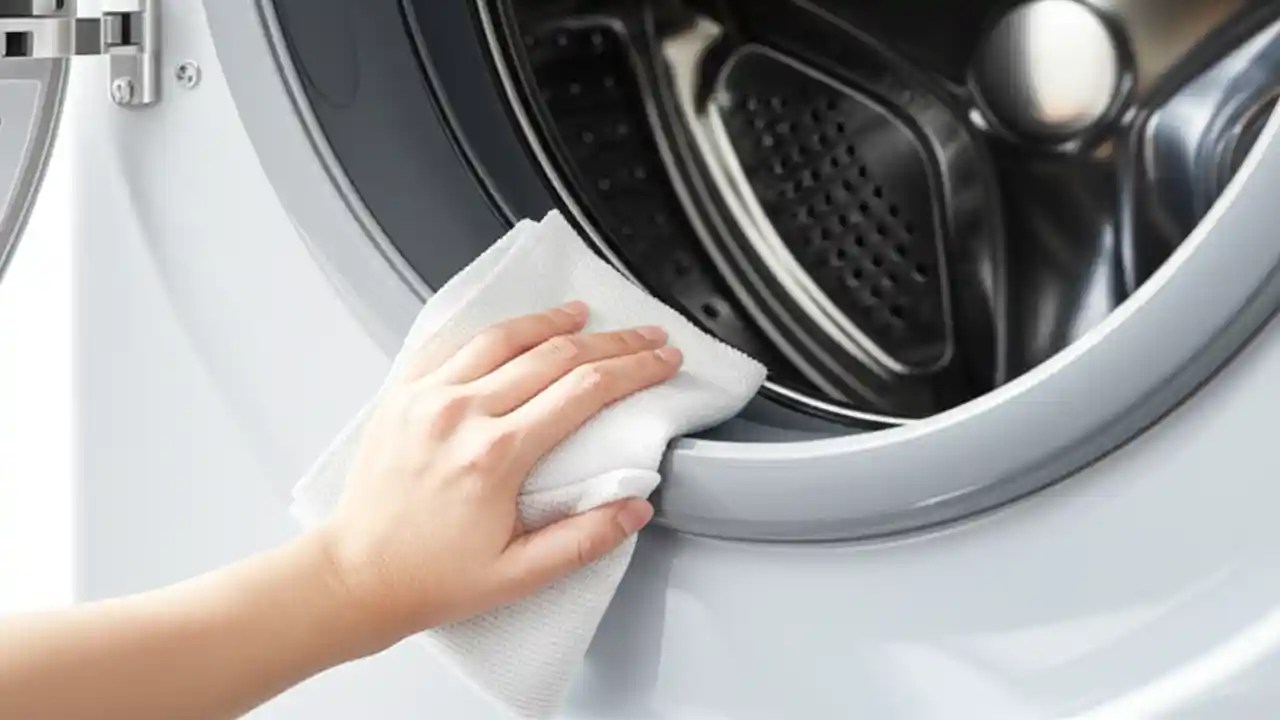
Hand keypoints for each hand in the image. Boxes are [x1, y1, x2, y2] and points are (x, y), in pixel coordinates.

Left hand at [313, 302, 681, 652]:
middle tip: (645, 335)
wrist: (354, 576)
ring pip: (502, 336)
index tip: (662, 360)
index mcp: (496, 455)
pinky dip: (488, 329)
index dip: (634, 369)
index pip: (585, 389)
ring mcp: (427, 397)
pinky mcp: (401, 395)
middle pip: (555, 354)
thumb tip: (635, 507)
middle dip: (612, 341)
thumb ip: (584, 541)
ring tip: (582, 313)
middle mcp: (462, 414)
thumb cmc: (429, 578)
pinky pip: (450, 343)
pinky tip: (508, 327)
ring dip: (550, 320)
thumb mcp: (517, 576)